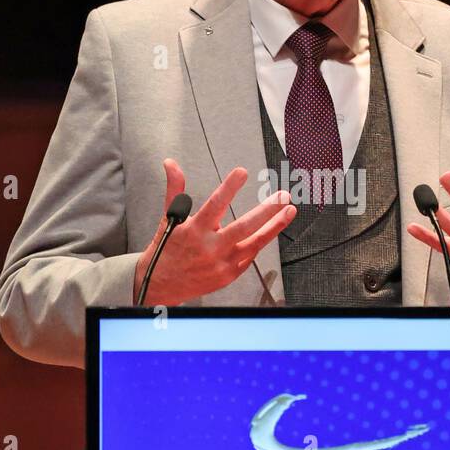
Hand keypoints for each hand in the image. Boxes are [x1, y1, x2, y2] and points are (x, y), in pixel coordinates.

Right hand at [134, 159, 295, 304]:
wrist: (161, 285)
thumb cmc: (167, 249)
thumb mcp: (169, 218)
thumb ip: (175, 189)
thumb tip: (171, 164)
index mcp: (194, 230)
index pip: (215, 204)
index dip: (229, 187)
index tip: (242, 172)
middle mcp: (210, 247)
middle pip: (244, 226)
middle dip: (267, 210)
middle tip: (282, 196)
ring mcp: (222, 263)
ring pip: (255, 243)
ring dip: (274, 227)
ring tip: (289, 211)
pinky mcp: (229, 275)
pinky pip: (250, 256)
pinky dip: (260, 242)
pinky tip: (271, 230)